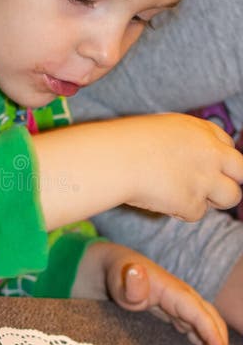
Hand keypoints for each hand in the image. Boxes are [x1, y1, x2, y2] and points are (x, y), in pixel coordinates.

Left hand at [72, 241, 228, 344]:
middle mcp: (186, 299)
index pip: (200, 314)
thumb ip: (130, 282)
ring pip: (209, 329)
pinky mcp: (181, 316)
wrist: (120, 270)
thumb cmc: (120, 277)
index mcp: (175, 292)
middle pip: (211, 323)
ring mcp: (185, 308)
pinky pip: (201, 332)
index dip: (212, 334)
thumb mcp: (122, 281)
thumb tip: (135, 271)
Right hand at [122, 113, 242, 220]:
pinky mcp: (193, 202)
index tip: (206, 167)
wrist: (114, 160)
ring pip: (231, 197)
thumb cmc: (125, 143)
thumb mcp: (161, 130)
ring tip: (183, 196)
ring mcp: (205, 178)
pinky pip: (197, 214)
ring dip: (211, 200)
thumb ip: (183, 144)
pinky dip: (180, 211)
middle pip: (241, 171)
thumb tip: (186, 163)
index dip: (218, 160)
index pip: (228, 145)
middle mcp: (211, 153)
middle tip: (209, 188)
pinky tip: (160, 201)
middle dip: (229, 181)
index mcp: (201, 131)